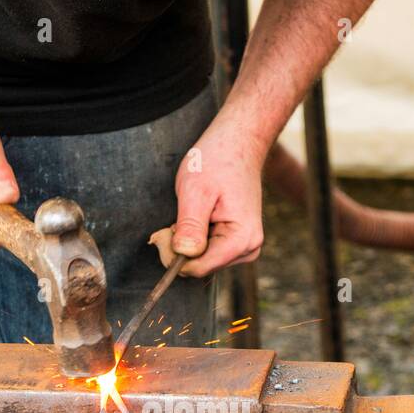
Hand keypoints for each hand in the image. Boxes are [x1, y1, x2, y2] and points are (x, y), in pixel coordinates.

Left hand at [160, 124, 265, 277]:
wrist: (239, 144)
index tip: (165, 231)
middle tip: (177, 217)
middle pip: (200, 268)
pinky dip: (194, 239)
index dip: (174, 255)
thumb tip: (183, 256)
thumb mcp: (196, 191)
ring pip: (201, 261)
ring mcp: (244, 248)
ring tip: (190, 212)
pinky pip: (206, 252)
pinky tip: (197, 216)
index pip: (198, 268)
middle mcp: (248, 249)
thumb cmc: (218, 160)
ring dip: (187, 242)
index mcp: (242, 239)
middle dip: (180, 248)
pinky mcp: (236, 243)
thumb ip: (190, 226)